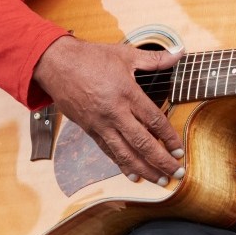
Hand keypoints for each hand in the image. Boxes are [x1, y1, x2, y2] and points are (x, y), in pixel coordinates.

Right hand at [33, 35, 184, 184]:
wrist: (55, 65)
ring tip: (160, 181)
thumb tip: (179, 53)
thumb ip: (155, 58)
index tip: (180, 150)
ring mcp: (100, 124)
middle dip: (161, 161)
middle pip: (142, 143)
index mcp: (127, 93)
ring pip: (125, 153)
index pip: (154, 120)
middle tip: (177, 173)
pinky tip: (133, 175)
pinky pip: (108, 151)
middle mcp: (115, 113)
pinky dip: (122, 165)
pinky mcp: (89, 130)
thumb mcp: (126, 54)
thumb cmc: (90, 58)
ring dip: (144, 170)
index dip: (169, 138)